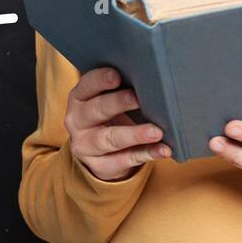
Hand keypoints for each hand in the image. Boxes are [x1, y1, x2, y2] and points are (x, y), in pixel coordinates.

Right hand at [65, 67, 169, 181]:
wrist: (98, 151)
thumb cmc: (109, 114)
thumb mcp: (107, 99)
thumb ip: (121, 87)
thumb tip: (151, 76)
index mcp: (78, 98)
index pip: (86, 86)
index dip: (100, 80)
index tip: (117, 76)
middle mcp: (77, 122)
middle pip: (97, 111)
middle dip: (117, 103)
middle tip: (137, 98)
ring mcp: (86, 146)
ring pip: (110, 139)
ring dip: (134, 135)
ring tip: (156, 131)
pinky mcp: (101, 166)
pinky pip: (126, 160)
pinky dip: (147, 153)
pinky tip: (163, 149)